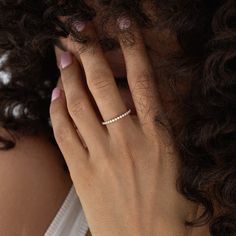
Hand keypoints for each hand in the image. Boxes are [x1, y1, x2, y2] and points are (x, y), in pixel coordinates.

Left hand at [50, 21, 196, 235]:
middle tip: (79, 34)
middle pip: (104, 85)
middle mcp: (128, 140)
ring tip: (63, 58)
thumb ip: (159, 129)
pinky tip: (55, 95)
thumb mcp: (173, 160)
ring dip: (68, 77)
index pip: (144, 81)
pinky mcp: (82, 173)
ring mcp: (102, 156)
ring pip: (78, 105)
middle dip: (90, 54)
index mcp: (157, 136)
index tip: (123, 27)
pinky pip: (64, 132)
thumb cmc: (169, 207)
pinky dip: (57, 110)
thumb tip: (143, 103)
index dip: (133, 49)